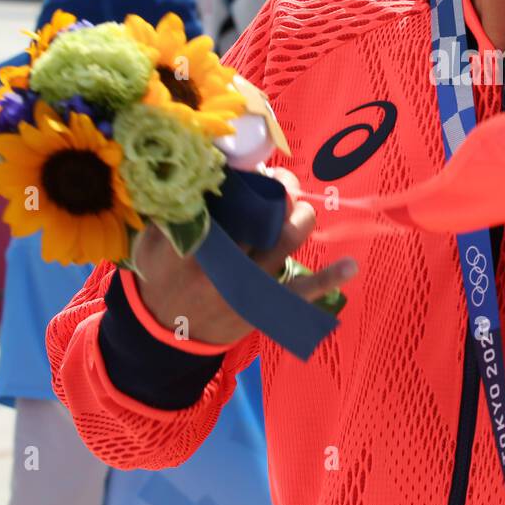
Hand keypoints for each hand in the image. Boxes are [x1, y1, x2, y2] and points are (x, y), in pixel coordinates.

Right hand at [131, 167, 357, 344]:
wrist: (165, 336)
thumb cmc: (161, 278)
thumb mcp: (153, 242)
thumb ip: (174, 209)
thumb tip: (200, 169)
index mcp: (194, 244)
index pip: (228, 201)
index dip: (248, 179)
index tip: (259, 168)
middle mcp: (225, 264)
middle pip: (262, 217)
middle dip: (279, 193)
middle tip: (283, 181)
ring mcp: (248, 287)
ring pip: (285, 242)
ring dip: (301, 219)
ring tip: (302, 210)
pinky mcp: (265, 307)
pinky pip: (302, 293)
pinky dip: (328, 279)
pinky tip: (351, 266)